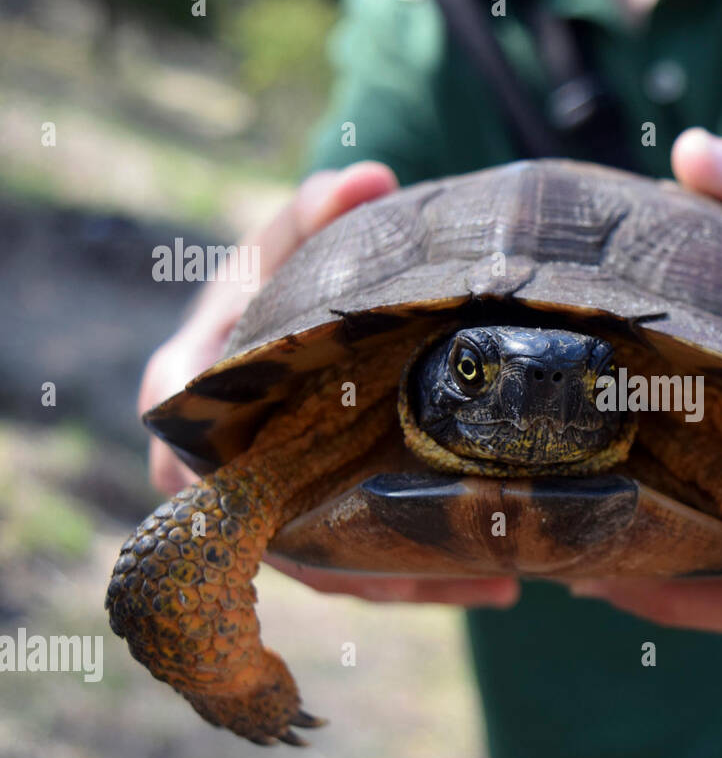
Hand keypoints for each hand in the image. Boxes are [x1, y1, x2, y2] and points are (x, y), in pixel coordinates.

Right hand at [139, 161, 518, 608]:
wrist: (303, 321)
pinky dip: (426, 576)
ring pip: (328, 565)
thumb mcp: (291, 244)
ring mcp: (275, 504)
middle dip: (359, 557)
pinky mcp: (319, 526)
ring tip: (496, 582)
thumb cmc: (282, 280)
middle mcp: (225, 464)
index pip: (184, 440)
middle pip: (276, 530)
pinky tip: (500, 580)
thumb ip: (316, 214)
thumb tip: (368, 175)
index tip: (294, 504)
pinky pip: (365, 567)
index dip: (223, 479)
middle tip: (443, 565)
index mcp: (194, 390)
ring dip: (410, 580)